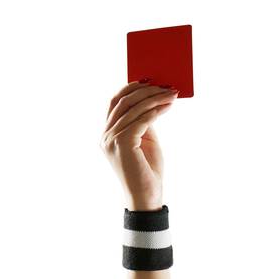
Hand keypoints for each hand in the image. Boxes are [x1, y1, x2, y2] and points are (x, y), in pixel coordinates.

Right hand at [99, 80, 178, 210]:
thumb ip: (143, 121)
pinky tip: (167, 107)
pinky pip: (141, 120)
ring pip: (133, 108)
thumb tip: (151, 99)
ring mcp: (111, 140)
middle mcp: (105, 136)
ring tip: (171, 94)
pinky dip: (155, 111)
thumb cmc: (147, 172)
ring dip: (154, 98)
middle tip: (165, 86)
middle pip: (123, 101)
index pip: (115, 102)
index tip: (149, 80)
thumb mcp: (145, 140)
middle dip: (146, 90)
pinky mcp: (122, 144)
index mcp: (108, 134)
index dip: (131, 88)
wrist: (146, 198)